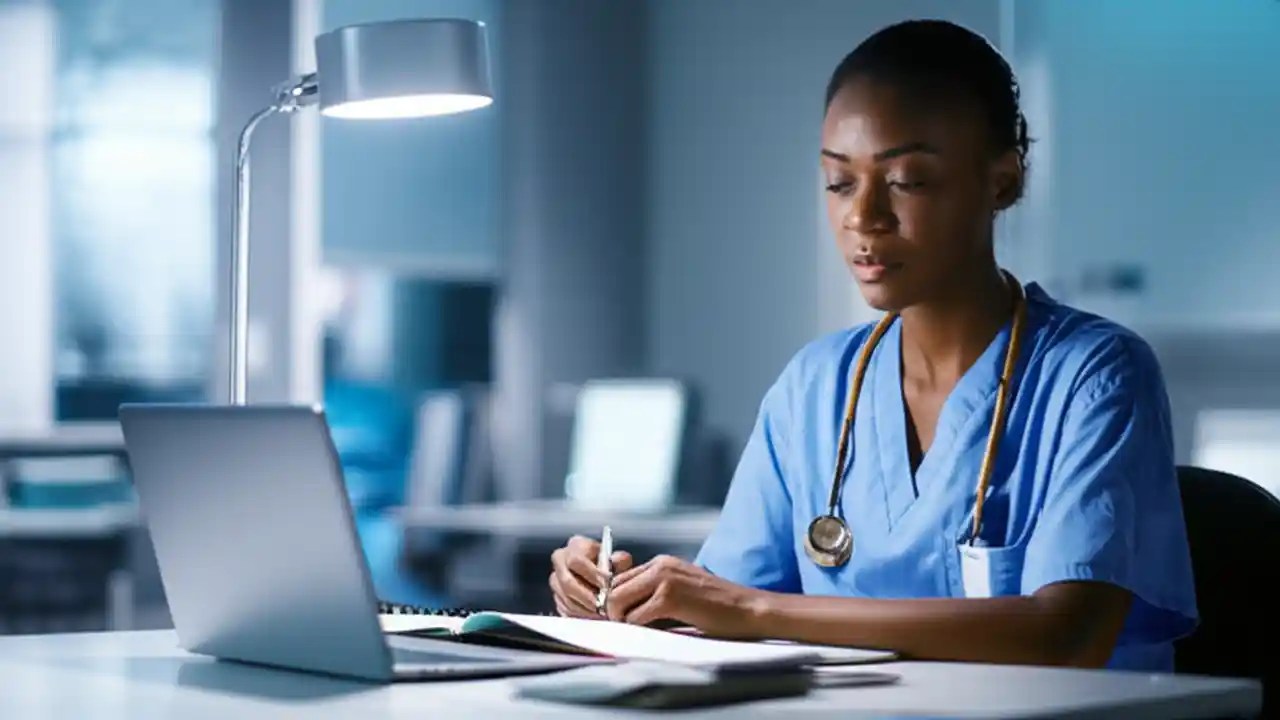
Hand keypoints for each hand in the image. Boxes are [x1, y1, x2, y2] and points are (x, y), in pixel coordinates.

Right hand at [549, 535, 633, 617]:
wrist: (602, 577)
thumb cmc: (610, 567)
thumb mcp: (618, 559)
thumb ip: (619, 560)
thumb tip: (616, 562)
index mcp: (575, 546)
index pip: (576, 560)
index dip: (591, 574)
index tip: (606, 584)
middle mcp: (561, 561)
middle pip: (567, 582)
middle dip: (586, 596)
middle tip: (602, 605)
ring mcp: (556, 580)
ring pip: (565, 597)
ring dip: (584, 608)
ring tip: (600, 613)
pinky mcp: (556, 597)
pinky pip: (564, 608)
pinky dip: (579, 615)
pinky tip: (593, 617)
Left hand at [605, 554, 765, 638]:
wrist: (747, 608)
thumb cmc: (717, 606)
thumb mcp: (682, 589)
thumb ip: (656, 592)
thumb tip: (625, 611)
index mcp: (662, 562)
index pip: (620, 578)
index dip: (616, 599)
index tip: (623, 617)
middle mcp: (660, 566)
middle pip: (613, 587)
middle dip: (614, 610)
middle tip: (626, 627)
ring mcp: (664, 580)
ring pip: (618, 600)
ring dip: (623, 619)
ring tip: (639, 629)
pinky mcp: (670, 598)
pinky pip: (636, 616)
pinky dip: (638, 627)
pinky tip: (654, 632)